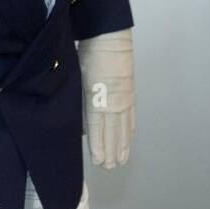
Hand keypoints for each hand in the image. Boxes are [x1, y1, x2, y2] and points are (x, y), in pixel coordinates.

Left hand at [78, 27, 135, 168]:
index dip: (98, 147)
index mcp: (98, 100)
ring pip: (124, 128)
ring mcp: (125, 99)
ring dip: (122, 145)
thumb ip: (79, 103)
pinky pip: (131, 117)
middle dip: (111, 152)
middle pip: (113, 133)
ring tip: (120, 160)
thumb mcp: (77, 80)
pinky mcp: (131, 94)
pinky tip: (129, 139)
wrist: (110, 41)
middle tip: (108, 167)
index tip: (98, 161)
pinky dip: (130, 130)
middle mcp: (114, 103)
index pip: (98, 129)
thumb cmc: (89, 57)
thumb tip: (82, 123)